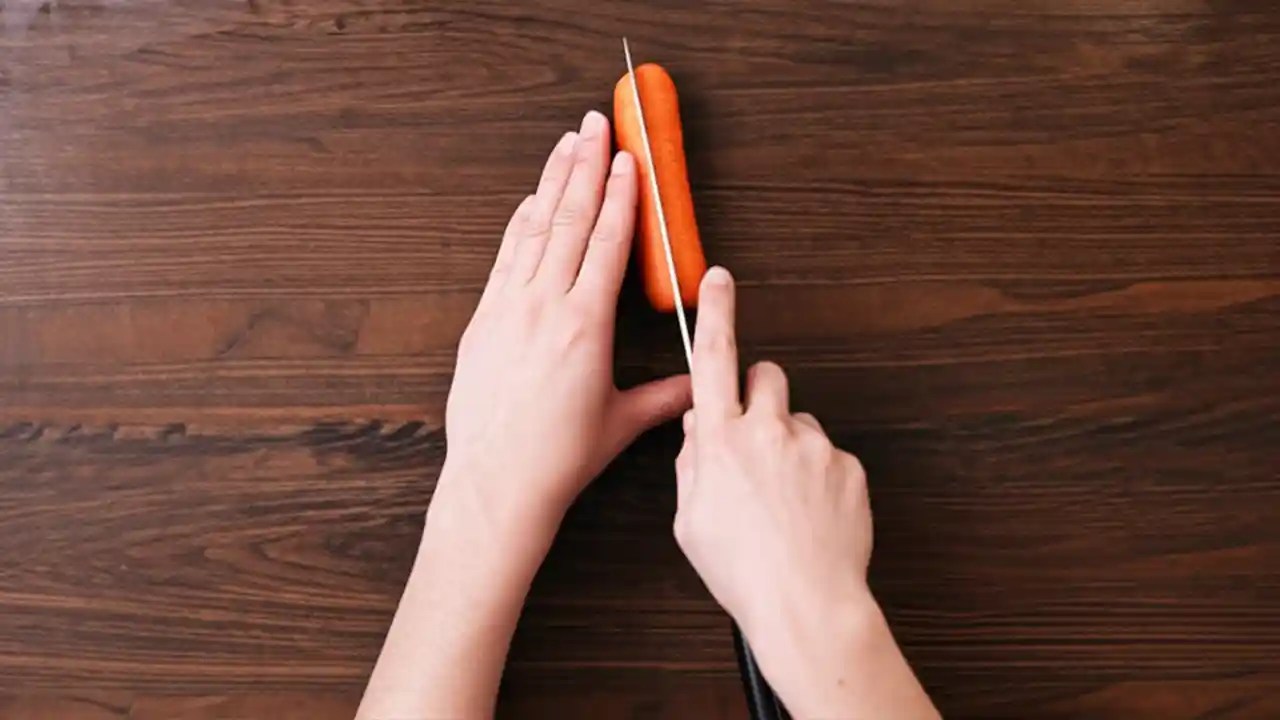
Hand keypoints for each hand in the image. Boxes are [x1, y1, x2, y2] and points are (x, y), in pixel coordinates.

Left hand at [439, 110, 691, 538]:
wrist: (495, 483)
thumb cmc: (559, 458)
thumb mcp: (621, 423)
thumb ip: (665, 396)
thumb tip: (702, 386)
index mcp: (585, 327)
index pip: (606, 245)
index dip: (620, 197)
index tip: (629, 160)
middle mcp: (544, 308)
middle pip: (569, 221)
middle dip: (585, 167)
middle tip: (595, 125)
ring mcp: (507, 310)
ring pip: (534, 230)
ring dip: (551, 182)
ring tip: (565, 144)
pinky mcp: (483, 321)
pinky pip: (505, 258)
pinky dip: (520, 223)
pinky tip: (530, 200)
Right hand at [674, 267, 936, 718]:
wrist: (805, 602)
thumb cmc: (743, 570)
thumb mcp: (690, 519)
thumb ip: (692, 463)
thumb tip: (698, 430)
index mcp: (722, 439)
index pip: (716, 357)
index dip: (719, 311)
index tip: (720, 280)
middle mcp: (769, 430)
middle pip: (766, 375)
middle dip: (759, 393)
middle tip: (757, 433)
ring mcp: (813, 445)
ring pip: (800, 420)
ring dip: (790, 442)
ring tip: (785, 497)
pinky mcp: (848, 466)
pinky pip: (830, 455)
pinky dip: (819, 476)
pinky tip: (810, 513)